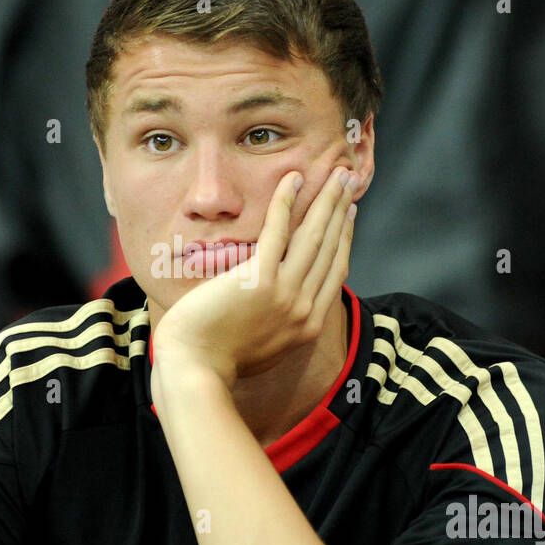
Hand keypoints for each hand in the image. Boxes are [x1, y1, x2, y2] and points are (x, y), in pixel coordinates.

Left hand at [152, 166, 356, 391]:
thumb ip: (279, 325)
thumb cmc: (216, 361)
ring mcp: (285, 293)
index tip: (347, 214)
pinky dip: (287, 202)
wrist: (196, 370)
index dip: (344, 238)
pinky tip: (293, 179)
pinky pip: (278, 230)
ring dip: (326, 200)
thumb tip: (278, 306)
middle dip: (341, 210)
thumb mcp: (263, 348)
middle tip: (348, 182)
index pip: (334, 272)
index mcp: (307, 326)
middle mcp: (303, 308)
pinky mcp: (259, 278)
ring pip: (313, 236)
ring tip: (335, 174)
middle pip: (330, 248)